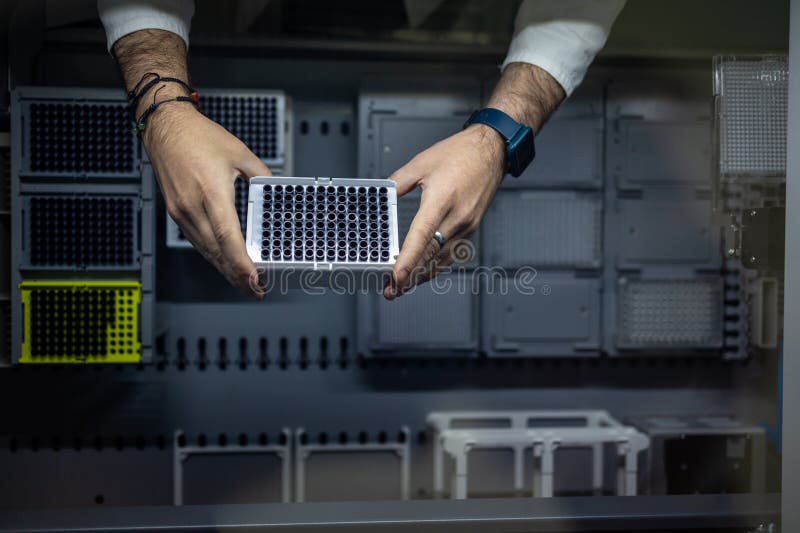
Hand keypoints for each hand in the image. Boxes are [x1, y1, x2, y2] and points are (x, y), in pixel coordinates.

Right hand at [144, 103, 270, 297]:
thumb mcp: (240, 152)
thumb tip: (274, 190)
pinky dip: (212, 255)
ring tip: (243, 283)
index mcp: (212, 192)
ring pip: (205, 250)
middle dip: (236, 275)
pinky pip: (196, 241)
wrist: (164, 127)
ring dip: (224, 270)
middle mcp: (193, 207)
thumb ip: (261, 175)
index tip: (254, 278)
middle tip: (255, 290)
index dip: (241, 262)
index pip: (228, 236)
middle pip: (216, 251)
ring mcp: (181, 212)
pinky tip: (223, 262)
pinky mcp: (175, 212)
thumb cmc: (198, 136)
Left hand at [384, 62, 564, 299]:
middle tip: (391, 290)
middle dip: (410, 277)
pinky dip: (436, 266)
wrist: (492, 150)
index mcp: (442, 200)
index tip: (395, 277)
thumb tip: (381, 195)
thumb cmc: (461, 154)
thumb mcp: (421, 162)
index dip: (408, 260)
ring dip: (422, 276)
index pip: (422, 237)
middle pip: (431, 256)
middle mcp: (457, 217)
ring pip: (442, 260)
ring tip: (402, 287)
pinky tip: (424, 273)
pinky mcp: (471, 228)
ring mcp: (467, 225)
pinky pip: (451, 254)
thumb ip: (397, 182)